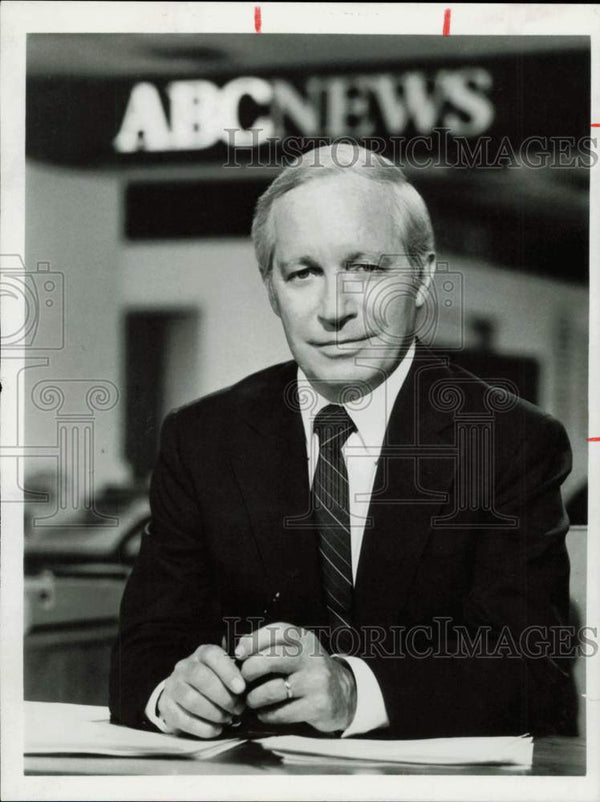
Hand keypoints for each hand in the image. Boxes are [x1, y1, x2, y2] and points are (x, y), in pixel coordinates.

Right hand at [158, 644, 245, 737]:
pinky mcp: (166, 706)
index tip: (241, 688)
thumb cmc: (213, 681)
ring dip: (213, 712)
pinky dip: (201, 727)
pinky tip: (215, 730)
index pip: (212, 655)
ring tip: (227, 719)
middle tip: (237, 709)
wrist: (183, 695)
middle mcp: (184, 666)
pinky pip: (181, 718)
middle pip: (200, 677)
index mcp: (202, 654)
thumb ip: (238, 673)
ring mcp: (172, 686)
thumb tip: (254, 682)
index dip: (227, 671)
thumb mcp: (225, 672)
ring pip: (190, 698)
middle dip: (222, 696)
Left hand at [235, 622, 356, 732]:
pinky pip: (282, 712)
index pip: (276, 631)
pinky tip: (265, 713)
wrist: (343, 694)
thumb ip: (273, 645)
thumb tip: (240, 649)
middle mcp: (312, 657)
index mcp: (305, 639)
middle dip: (249, 671)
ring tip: (251, 700)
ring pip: (272, 690)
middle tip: (242, 681)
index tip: (239, 653)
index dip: (253, 641)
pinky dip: (267, 714)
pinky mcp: (318, 705)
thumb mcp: (298, 649)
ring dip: (254, 698)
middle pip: (270, 660)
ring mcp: (316, 681)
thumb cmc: (310, 670)